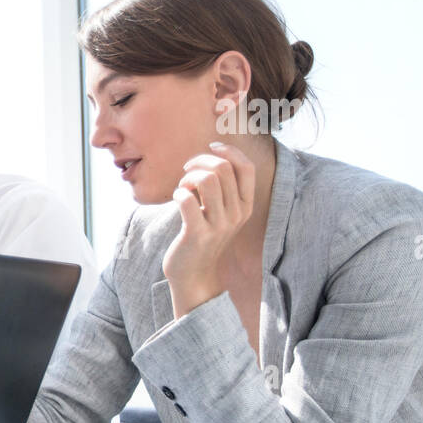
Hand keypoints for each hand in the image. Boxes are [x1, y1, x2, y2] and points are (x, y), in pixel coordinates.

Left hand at [162, 142, 255, 317]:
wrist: (194, 274)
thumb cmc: (203, 236)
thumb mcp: (220, 211)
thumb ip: (221, 187)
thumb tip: (210, 155)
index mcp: (246, 205)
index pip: (247, 167)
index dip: (229, 151)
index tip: (210, 148)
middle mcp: (237, 214)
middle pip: (223, 168)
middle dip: (199, 161)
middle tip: (186, 171)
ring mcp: (219, 225)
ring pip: (206, 180)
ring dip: (188, 177)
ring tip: (183, 188)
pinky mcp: (198, 234)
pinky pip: (186, 200)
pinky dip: (177, 192)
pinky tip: (176, 199)